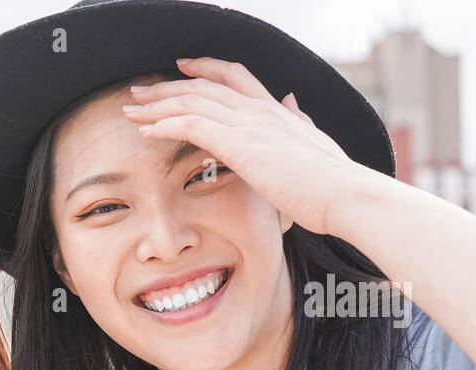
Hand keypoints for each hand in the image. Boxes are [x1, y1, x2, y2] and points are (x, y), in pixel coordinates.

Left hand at [123, 57, 376, 235]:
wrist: (345, 196)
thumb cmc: (330, 183)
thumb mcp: (314, 143)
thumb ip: (298, 121)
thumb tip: (292, 101)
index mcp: (276, 110)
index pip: (234, 76)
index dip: (204, 68)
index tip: (179, 67)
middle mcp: (260, 109)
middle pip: (203, 86)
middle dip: (166, 88)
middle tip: (138, 92)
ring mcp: (250, 124)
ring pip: (191, 102)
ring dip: (156, 105)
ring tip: (131, 111)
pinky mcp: (240, 144)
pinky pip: (191, 125)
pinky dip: (164, 125)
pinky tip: (146, 131)